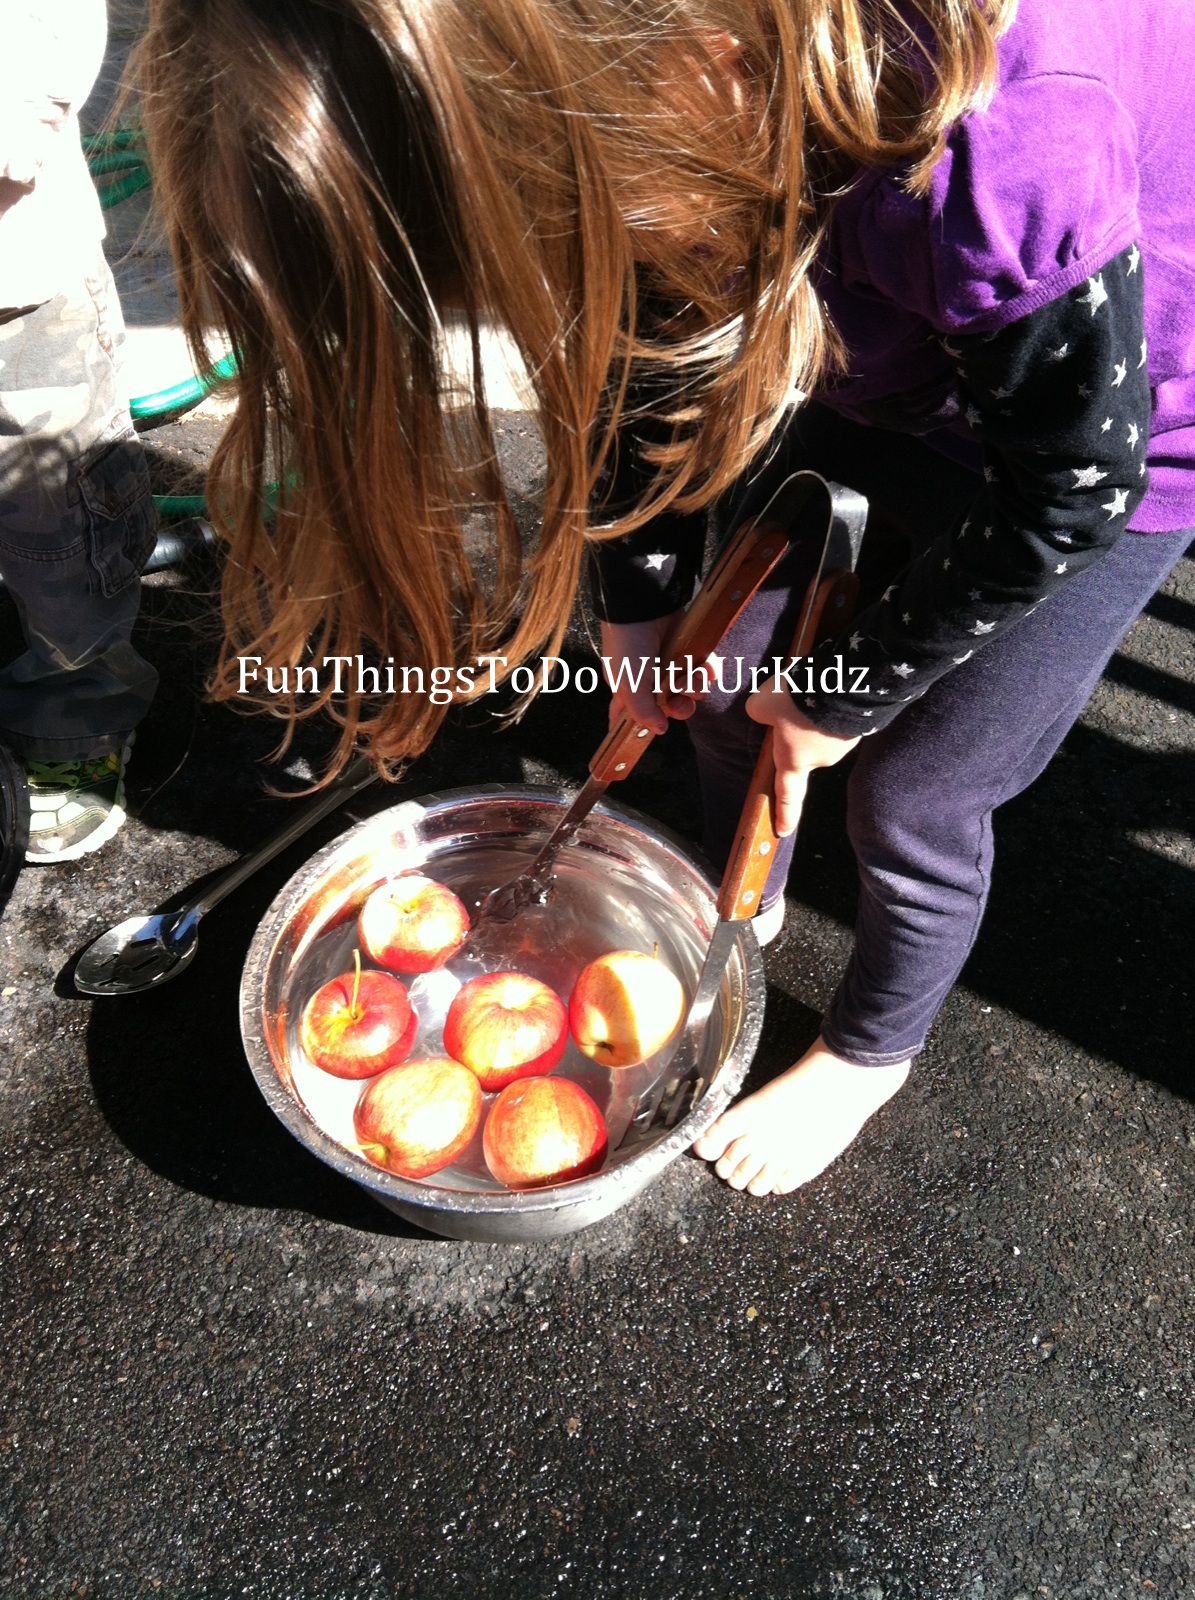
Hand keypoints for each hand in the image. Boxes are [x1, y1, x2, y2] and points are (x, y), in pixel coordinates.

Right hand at [599, 615, 701, 732]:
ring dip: (693, 687)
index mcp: (630, 690)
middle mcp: (652, 681)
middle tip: (678, 701)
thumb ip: (643, 713)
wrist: (645, 607)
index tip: (652, 729)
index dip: (643, 725)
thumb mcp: (629, 685)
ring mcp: (673, 666)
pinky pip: (706, 672)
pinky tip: (703, 667)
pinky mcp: (691, 652)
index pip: (634, 715)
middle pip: (673, 708)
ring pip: (693, 691)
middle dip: (679, 708)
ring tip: (687, 676)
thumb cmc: (628, 647)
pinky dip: (708, 671)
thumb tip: (660, 729)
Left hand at [745, 680, 859, 836]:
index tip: (782, 831)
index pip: (786, 795)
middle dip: (797, 723)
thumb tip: (765, 711)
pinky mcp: (860, 724)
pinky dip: (831, 702)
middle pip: (803, 744)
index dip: (784, 814)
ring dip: (815, 710)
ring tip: (811, 687)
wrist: (842, 683)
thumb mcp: (763, 703)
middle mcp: (821, 759)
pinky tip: (829, 686)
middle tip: (790, 698)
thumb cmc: (797, 700)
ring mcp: (844, 743)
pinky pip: (838, 714)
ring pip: (821, 726)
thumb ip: (759, 712)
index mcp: (794, 761)